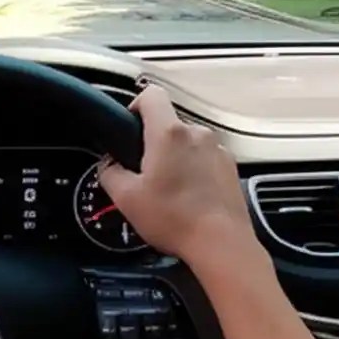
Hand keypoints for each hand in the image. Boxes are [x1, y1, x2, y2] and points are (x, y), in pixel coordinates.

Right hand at [99, 85, 257, 269]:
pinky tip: (188, 197)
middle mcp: (197, 134)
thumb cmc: (176, 220)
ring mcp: (217, 150)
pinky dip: (195, 170)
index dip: (135, 105)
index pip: (151, 94)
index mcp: (169, 133)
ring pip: (188, 142)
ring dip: (176, 158)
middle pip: (169, 122)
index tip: (130, 126)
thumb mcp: (127, 199)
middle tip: (144, 172)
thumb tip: (108, 165)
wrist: (221, 244)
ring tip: (168, 190)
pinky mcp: (230, 167)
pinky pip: (205, 158)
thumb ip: (109, 173)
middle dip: (154, 142)